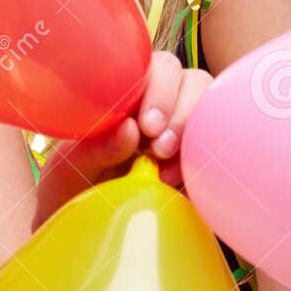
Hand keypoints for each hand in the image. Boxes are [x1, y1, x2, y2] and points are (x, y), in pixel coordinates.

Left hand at [32, 51, 210, 228]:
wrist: (88, 223)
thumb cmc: (74, 183)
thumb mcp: (70, 168)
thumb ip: (94, 148)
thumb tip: (130, 129)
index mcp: (127, 89)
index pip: (154, 67)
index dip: (159, 90)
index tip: (147, 127)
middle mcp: (161, 101)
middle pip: (191, 80)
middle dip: (180, 112)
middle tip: (159, 149)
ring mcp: (186, 127)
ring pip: (212, 107)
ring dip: (196, 135)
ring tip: (166, 172)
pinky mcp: (202, 156)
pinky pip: (220, 146)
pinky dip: (208, 161)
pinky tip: (181, 184)